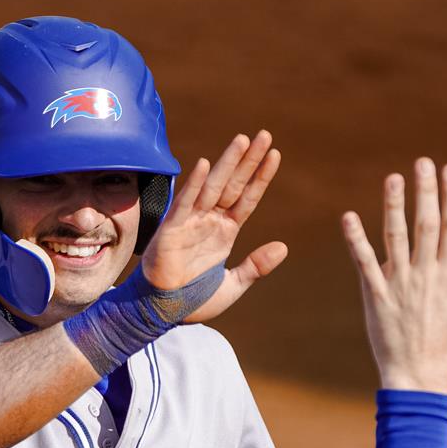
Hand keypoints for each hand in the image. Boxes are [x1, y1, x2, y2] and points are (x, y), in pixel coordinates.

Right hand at [141, 131, 287, 322]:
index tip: (275, 154)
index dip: (261, 176)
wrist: (162, 313)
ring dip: (228, 163)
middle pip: (234, 184)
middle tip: (264, 134)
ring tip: (243, 139)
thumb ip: (256, 266)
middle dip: (248, 160)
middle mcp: (209, 221)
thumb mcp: (233, 285)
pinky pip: (185, 204)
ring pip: (213, 187)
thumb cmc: (192, 300)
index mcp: (225, 232)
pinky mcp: (172, 230)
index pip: (248, 198)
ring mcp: (191, 223)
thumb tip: (283, 246)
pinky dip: (194, 184)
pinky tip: (206, 165)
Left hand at [341, 158, 446, 393]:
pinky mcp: (375, 295)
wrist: (418, 374)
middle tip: (423, 161)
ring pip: (396, 237)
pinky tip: (348, 217)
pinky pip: (364, 263)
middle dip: (426, 191)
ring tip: (393, 178)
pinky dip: (356, 240)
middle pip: (426, 224)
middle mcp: (426, 274)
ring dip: (394, 206)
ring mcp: (399, 284)